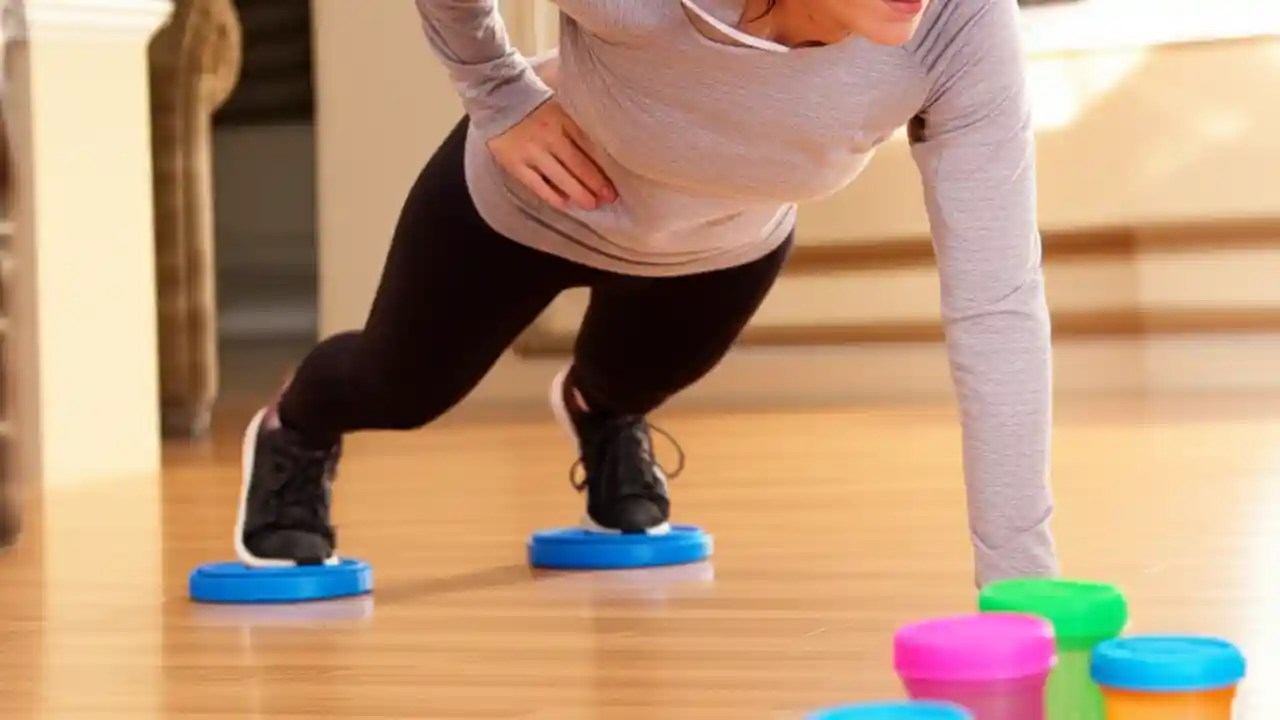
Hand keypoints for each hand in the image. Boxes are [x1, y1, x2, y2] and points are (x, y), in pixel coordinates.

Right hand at [487, 100, 616, 211]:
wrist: (496, 97)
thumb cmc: (532, 102)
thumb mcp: (558, 106)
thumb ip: (574, 124)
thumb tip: (594, 148)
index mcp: (562, 120)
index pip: (587, 146)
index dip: (601, 165)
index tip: (614, 179)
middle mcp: (549, 137)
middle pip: (577, 164)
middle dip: (595, 183)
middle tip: (609, 198)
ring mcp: (532, 152)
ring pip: (560, 177)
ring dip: (578, 193)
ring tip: (591, 205)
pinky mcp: (515, 164)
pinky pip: (537, 185)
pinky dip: (552, 196)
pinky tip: (565, 204)